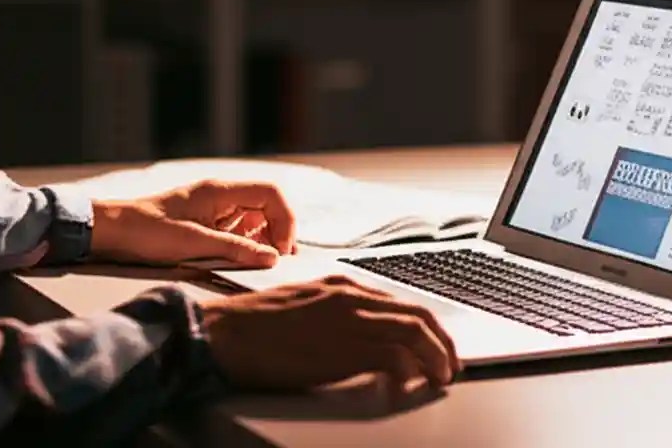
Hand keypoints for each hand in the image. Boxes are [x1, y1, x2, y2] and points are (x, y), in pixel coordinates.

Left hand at [90, 180, 296, 266]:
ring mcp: (215, 208)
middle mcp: (221, 195)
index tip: (282, 248)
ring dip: (264, 239)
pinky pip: (239, 229)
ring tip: (264, 263)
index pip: (270, 193)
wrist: (112, 232)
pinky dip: (248, 243)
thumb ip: (235, 248)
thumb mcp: (193, 243)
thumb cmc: (147, 232)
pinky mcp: (208, 222)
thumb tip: (272, 258)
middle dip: (278, 231)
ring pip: (255, 218)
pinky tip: (246, 259)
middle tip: (279, 260)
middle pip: (267, 205)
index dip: (285, 219)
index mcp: (219, 190)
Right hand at [200, 275, 461, 395]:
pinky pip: (393, 357)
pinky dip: (409, 372)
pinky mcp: (343, 347)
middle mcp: (353, 297)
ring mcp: (350, 320)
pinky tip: (408, 386)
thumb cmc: (251, 325)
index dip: (425, 326)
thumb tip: (359, 334)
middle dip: (442, 341)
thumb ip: (334, 312)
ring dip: (436, 356)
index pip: (400, 302)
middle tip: (450, 364)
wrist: (222, 333)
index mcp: (343, 286)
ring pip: (414, 331)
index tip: (435, 344)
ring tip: (441, 376)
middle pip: (418, 313)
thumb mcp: (302, 304)